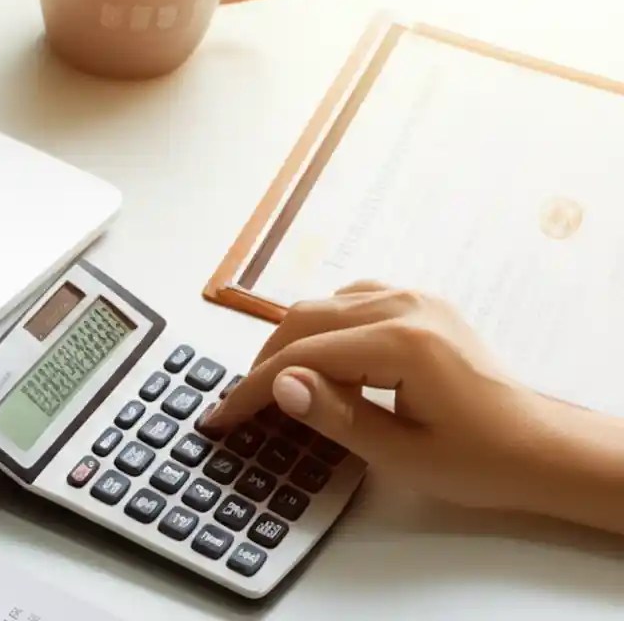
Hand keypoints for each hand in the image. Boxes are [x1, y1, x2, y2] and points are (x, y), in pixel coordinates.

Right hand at [204, 281, 546, 509]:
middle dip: (263, 364)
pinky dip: (322, 325)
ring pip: (322, 305)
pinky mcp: (419, 303)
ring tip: (272, 388)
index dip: (252, 389)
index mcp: (401, 343)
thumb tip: (279, 383)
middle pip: (302, 320)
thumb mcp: (400, 453)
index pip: (301, 356)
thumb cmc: (480, 461)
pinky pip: (351, 299)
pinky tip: (320, 358)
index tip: (221, 418)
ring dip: (289, 343)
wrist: (539, 447)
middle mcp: (404, 306)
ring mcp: (413, 298)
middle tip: (239, 407)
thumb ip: (335, 415)